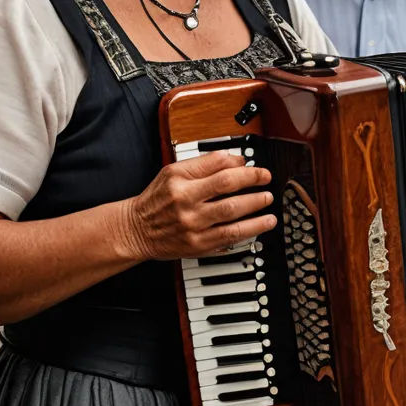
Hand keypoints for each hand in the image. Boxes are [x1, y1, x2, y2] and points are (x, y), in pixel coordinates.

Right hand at [118, 153, 275, 261]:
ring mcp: (192, 225)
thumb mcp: (173, 171)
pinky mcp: (197, 245)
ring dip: (256, 207)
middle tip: (267, 181)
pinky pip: (229, 237)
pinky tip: (262, 224)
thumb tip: (237, 160)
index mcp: (180, 180)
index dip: (241, 165)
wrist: (136, 230)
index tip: (254, 167)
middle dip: (253, 182)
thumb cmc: (157, 198)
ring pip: (232, 214)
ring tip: (269, 202)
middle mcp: (186, 202)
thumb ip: (204, 164)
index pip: (217, 166)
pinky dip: (249, 230)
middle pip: (227, 187)